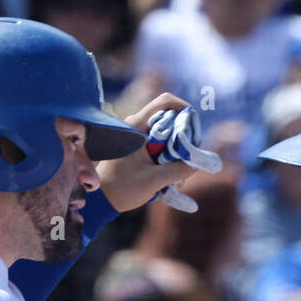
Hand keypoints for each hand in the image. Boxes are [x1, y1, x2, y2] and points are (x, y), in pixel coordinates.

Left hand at [96, 93, 219, 212]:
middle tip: (190, 159)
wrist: (103, 199)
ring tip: (178, 178)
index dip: (184, 108)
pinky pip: (162, 146)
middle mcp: (137, 125)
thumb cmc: (123, 188)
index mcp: (136, 126)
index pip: (165, 102)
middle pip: (170, 120)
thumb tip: (198, 163)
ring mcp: (138, 136)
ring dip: (178, 154)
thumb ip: (178, 170)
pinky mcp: (140, 147)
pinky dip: (170, 159)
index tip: (195, 125)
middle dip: (184, 139)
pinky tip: (170, 179)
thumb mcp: (154, 181)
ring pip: (168, 136)